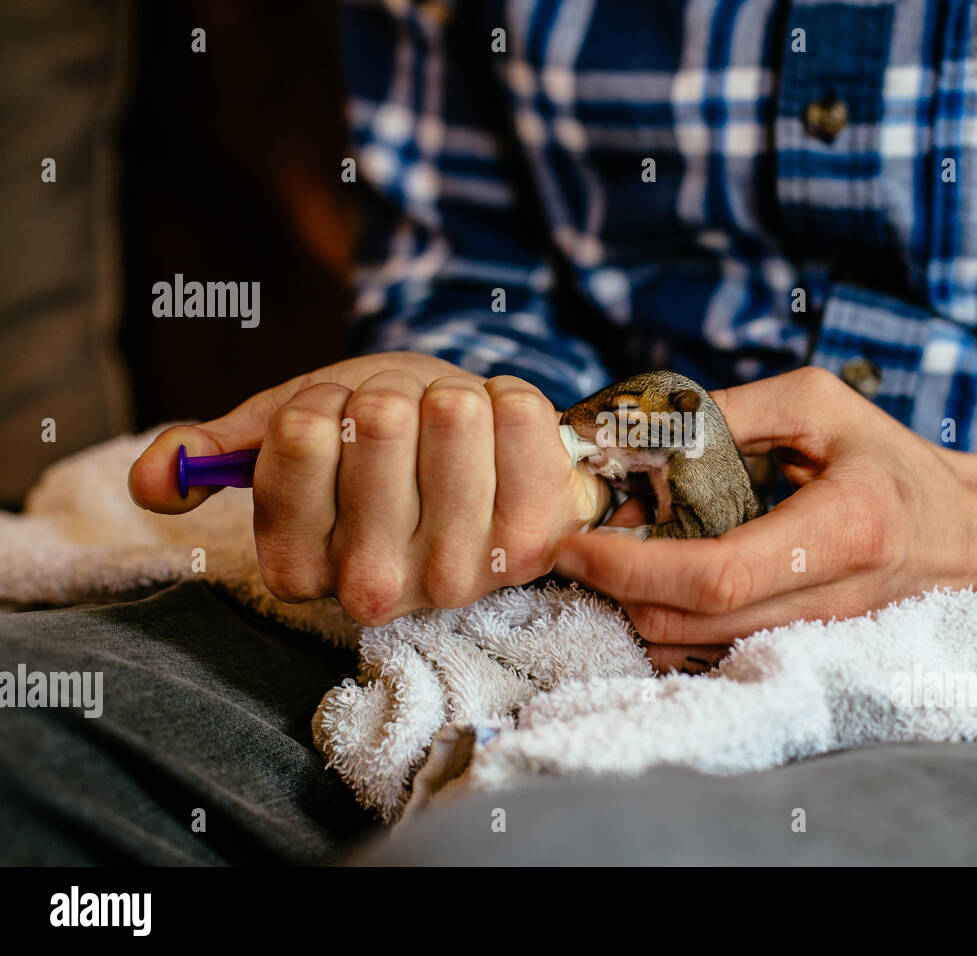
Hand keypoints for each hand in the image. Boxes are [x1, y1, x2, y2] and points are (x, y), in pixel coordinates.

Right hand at [129, 352, 608, 622]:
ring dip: (448, 397)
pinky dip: (508, 400)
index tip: (336, 423)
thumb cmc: (378, 448)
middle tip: (400, 428)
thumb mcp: (288, 435)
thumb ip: (216, 451)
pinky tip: (500, 440)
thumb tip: (150, 480)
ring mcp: (462, 574)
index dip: (321, 403)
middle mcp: (377, 589)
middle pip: (382, 420)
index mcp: (296, 568)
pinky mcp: (534, 543)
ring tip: (448, 433)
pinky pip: (519, 412)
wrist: (477, 467)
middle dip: (387, 395)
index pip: (300, 435)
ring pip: (453, 414)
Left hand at [553, 366, 976, 671]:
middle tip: (575, 544)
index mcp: (842, 532)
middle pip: (692, 625)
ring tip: (609, 557)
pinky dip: (667, 626)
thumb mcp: (820, 406)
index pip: (716, 575)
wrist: (970, 536)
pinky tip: (652, 583)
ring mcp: (818, 640)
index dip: (633, 567)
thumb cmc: (892, 461)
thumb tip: (637, 436)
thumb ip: (730, 413)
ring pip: (695, 651)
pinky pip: (714, 655)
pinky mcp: (804, 653)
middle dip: (615, 592)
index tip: (576, 541)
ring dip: (634, 612)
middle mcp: (830, 601)